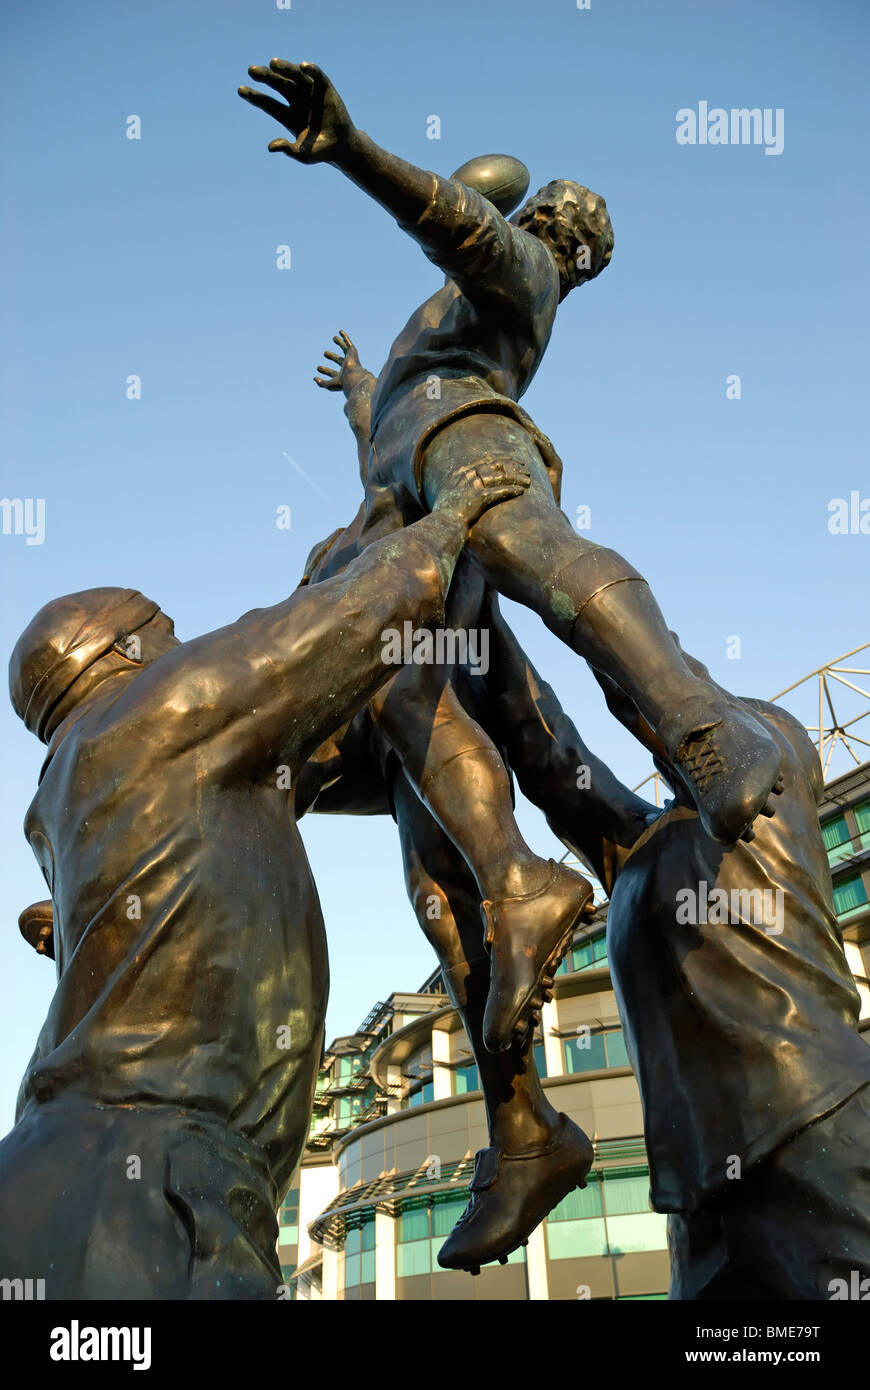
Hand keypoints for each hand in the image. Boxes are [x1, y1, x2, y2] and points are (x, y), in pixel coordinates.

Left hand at [238, 59, 353, 163]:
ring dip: (284, 68)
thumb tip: (271, 147)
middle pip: (278, 85)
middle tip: (251, 71)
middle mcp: (296, 100)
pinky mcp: (325, 87)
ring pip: (294, 76)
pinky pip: (316, 75)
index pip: (267, 103)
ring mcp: (310, 92)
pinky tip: (303, 66)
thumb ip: (288, 150)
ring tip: (272, 63)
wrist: (342, 147)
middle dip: (265, 77)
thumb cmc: (321, 151)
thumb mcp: (303, 154)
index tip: (240, 90)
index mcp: (287, 115)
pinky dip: (310, 69)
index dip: (254, 96)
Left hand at [314, 330, 361, 391]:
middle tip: (325, 353)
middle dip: (332, 357)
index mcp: (343, 376)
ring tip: (334, 338)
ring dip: (340, 343)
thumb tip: (314, 379)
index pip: (333, 373)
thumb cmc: (342, 383)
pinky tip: (340, 332)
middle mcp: (348, 368)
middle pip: (339, 360)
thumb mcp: (329, 385)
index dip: (325, 370)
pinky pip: (348, 343)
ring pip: (345, 350)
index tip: (318, 368)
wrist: (353, 378)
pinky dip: (345, 337)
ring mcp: (351, 359)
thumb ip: (321, 383)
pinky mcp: (353, 352)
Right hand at [433, 458, 529, 529]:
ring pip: (500, 477)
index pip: (485, 460)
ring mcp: (473, 485)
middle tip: (524, 466)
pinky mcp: (480, 497)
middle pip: (495, 465)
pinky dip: (512, 490)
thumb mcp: (448, 495)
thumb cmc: (445, 515)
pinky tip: (522, 491)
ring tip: (528, 479)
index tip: (511, 461)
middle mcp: (467, 475)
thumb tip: (468, 488)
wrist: (443, 525)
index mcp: (461, 473)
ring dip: (516, 477)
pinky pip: (500, 491)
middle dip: (512, 465)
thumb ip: (459, 487)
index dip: (501, 460)